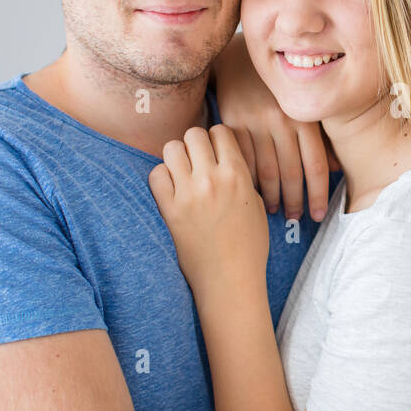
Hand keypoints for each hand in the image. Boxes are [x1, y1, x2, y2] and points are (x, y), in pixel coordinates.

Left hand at [148, 125, 268, 293]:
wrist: (230, 279)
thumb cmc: (249, 245)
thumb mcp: (255, 204)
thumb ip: (241, 176)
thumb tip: (225, 157)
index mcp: (238, 174)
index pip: (221, 131)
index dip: (217, 138)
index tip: (216, 151)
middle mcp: (212, 179)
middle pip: (194, 134)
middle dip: (195, 144)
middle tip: (197, 160)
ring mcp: (189, 193)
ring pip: (172, 148)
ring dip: (176, 157)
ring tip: (182, 172)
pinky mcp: (170, 209)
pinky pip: (156, 174)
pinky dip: (161, 177)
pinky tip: (171, 189)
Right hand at [213, 32, 338, 221]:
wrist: (240, 61)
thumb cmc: (278, 91)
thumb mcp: (303, 108)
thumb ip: (320, 137)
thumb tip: (336, 170)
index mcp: (304, 118)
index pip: (316, 165)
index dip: (319, 194)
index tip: (319, 215)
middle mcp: (281, 121)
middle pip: (292, 173)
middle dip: (296, 201)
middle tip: (297, 219)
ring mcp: (255, 123)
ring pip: (266, 172)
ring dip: (273, 197)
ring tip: (277, 211)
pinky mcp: (231, 124)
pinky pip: (242, 162)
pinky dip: (249, 182)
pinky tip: (255, 195)